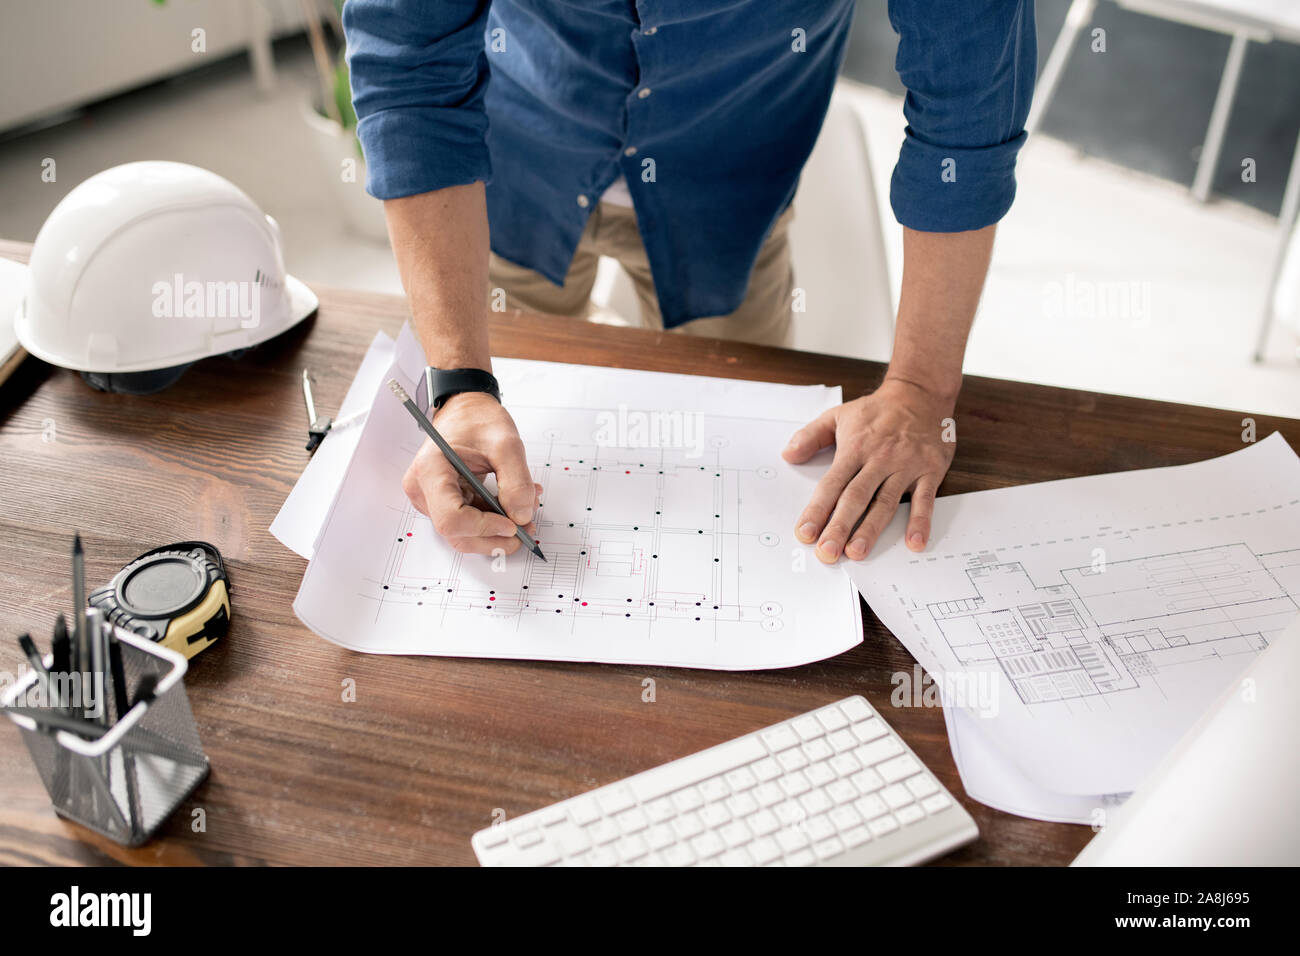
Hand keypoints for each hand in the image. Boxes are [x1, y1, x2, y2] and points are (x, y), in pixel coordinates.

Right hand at [401, 392, 540, 554]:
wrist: (466, 409)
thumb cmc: (477, 419)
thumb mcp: (506, 444)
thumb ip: (517, 482)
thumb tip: (522, 516)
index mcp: (431, 471)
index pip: (451, 519)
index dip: (484, 528)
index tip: (512, 525)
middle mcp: (423, 489)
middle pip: (457, 533)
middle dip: (494, 536)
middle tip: (527, 528)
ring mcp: (430, 497)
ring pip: (464, 532)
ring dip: (496, 530)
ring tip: (525, 509)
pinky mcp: (443, 500)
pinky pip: (468, 521)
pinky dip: (493, 519)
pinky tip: (514, 504)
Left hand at [781, 378, 955, 562]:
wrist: (920, 393)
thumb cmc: (878, 410)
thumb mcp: (838, 415)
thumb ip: (810, 436)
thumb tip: (788, 455)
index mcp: (855, 448)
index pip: (832, 484)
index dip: (817, 510)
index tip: (805, 533)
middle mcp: (879, 459)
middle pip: (856, 497)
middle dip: (840, 527)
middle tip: (827, 552)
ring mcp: (906, 466)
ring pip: (886, 502)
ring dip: (872, 530)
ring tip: (857, 552)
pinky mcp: (930, 470)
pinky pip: (925, 499)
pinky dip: (920, 521)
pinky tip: (913, 542)